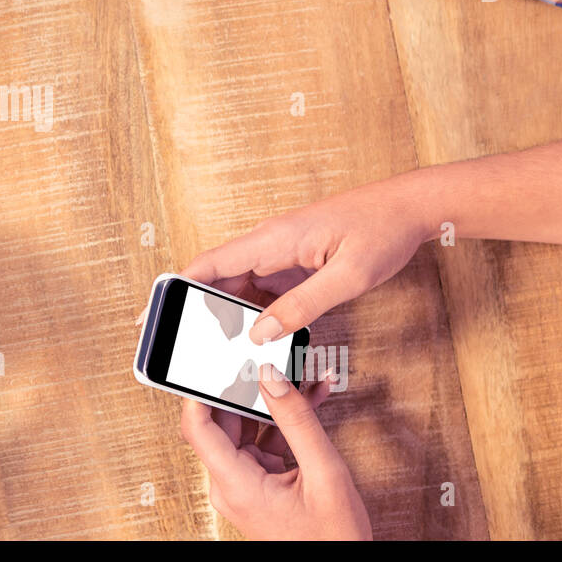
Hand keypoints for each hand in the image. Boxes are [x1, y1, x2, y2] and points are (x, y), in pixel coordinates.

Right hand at [182, 174, 433, 343]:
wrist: (411, 207)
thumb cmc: (382, 232)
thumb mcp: (347, 277)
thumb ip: (302, 307)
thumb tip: (258, 335)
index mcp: (272, 239)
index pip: (208, 264)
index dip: (175, 289)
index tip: (151, 314)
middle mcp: (268, 243)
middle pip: (215, 279)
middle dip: (194, 312)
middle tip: (182, 348)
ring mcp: (279, 253)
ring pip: (236, 287)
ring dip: (225, 316)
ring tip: (216, 353)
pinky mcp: (293, 262)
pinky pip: (261, 290)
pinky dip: (252, 314)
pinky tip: (255, 339)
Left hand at [182, 363, 370, 538]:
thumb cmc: (333, 538)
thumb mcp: (324, 473)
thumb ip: (296, 421)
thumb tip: (270, 377)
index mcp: (236, 485)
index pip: (198, 427)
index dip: (199, 390)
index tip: (212, 361)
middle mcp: (232, 483)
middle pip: (224, 421)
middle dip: (248, 386)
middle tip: (270, 358)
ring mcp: (244, 482)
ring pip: (248, 427)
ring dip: (273, 401)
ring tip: (300, 373)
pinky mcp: (259, 480)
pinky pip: (264, 440)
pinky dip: (285, 421)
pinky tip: (308, 397)